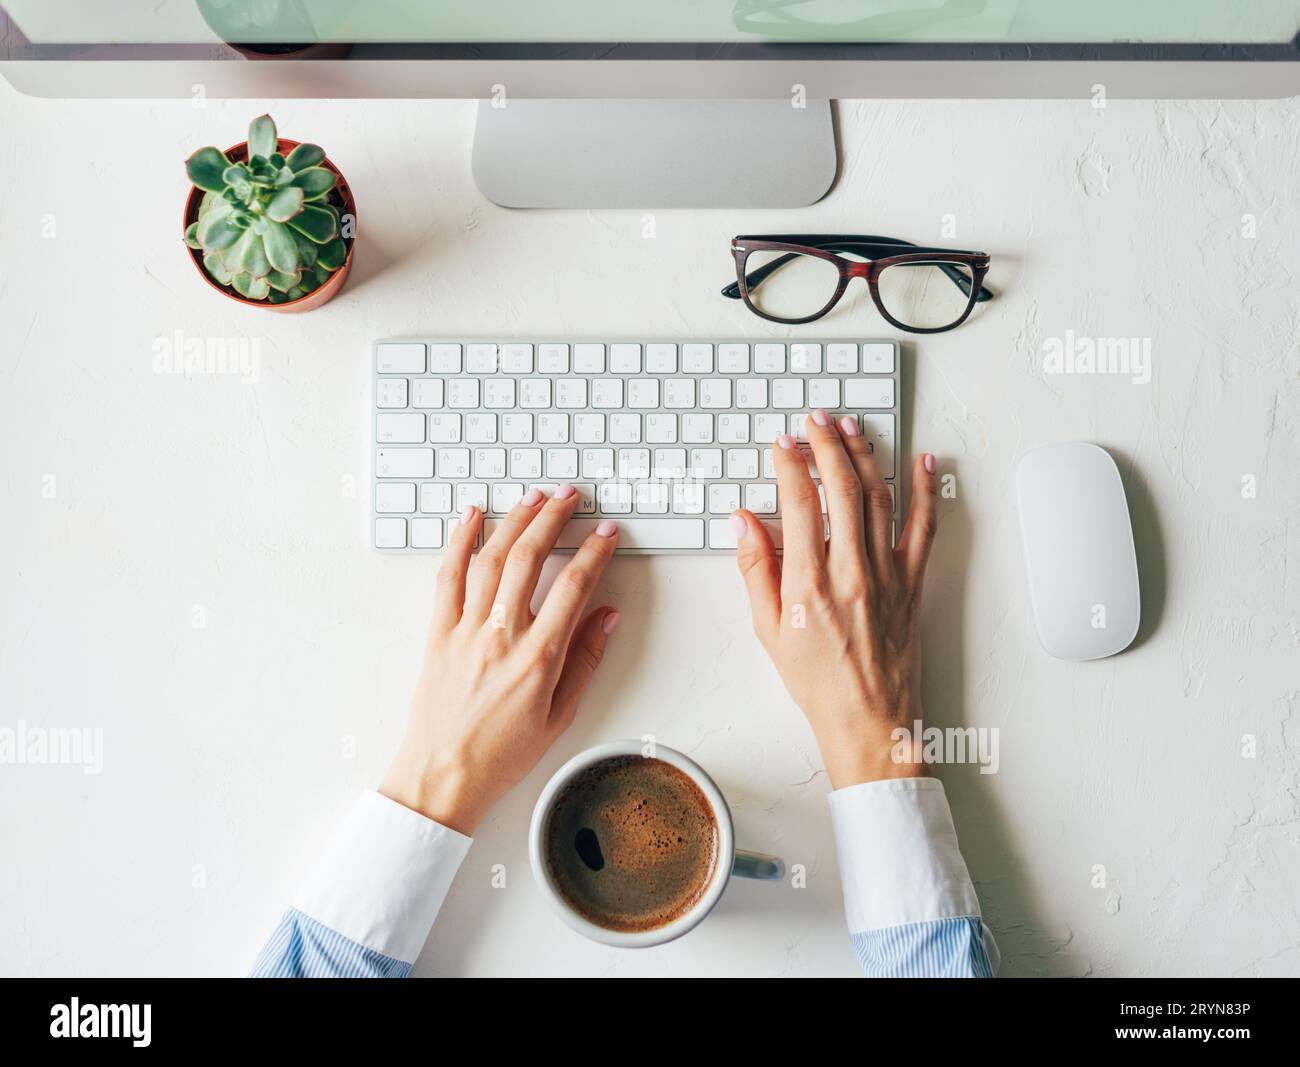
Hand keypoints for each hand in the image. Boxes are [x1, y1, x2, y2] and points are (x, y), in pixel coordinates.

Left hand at [380, 486, 619, 834]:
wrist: (442, 779)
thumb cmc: (501, 756)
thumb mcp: (560, 716)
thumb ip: (585, 660)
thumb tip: (607, 616)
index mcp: (539, 658)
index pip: (573, 587)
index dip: (594, 552)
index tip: (606, 532)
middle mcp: (501, 636)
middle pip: (529, 559)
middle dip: (553, 519)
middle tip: (570, 496)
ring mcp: (465, 631)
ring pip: (490, 559)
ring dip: (513, 521)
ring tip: (532, 497)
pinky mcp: (437, 634)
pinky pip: (447, 577)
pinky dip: (458, 542)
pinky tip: (471, 518)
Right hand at [732, 410, 938, 787]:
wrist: (871, 720)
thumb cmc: (818, 682)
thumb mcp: (767, 629)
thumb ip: (755, 569)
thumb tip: (743, 522)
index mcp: (809, 584)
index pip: (799, 503)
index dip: (790, 464)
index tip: (783, 445)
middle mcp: (852, 572)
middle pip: (842, 488)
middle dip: (828, 444)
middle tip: (816, 421)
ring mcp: (888, 574)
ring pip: (881, 497)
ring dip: (867, 455)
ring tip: (853, 428)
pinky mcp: (913, 582)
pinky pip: (923, 526)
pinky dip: (926, 490)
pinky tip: (924, 463)